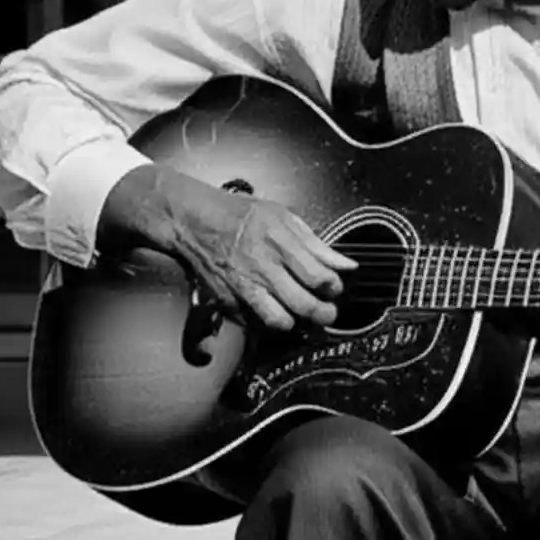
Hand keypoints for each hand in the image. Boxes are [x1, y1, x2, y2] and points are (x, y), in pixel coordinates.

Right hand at [179, 196, 357, 330]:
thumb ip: (316, 244)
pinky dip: (268, 323)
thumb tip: (345, 264)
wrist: (194, 221)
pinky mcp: (228, 301)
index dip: (333, 288)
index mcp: (279, 244)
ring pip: (279, 320)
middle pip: (304, 304)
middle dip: (323, 313)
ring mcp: (244, 287)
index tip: (334, 287)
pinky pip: (254, 323)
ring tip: (302, 317)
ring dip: (297, 323)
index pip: (319, 277)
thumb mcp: (283, 217)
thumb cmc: (238, 215)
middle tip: (327, 312)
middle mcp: (262, 268)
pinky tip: (275, 311)